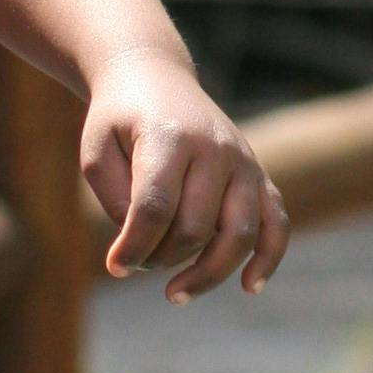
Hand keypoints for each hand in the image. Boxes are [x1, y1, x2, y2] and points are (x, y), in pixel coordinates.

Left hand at [81, 47, 288, 301]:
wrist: (154, 77)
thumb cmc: (119, 119)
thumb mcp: (97, 148)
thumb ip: (115, 196)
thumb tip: (140, 245)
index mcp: (170, 137)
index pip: (156, 207)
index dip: (134, 246)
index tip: (115, 267)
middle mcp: (215, 149)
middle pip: (195, 227)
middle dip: (161, 257)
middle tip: (134, 263)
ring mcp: (243, 162)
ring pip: (239, 234)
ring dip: (208, 273)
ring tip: (175, 294)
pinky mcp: (258, 175)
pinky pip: (276, 222)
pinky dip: (268, 258)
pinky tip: (249, 287)